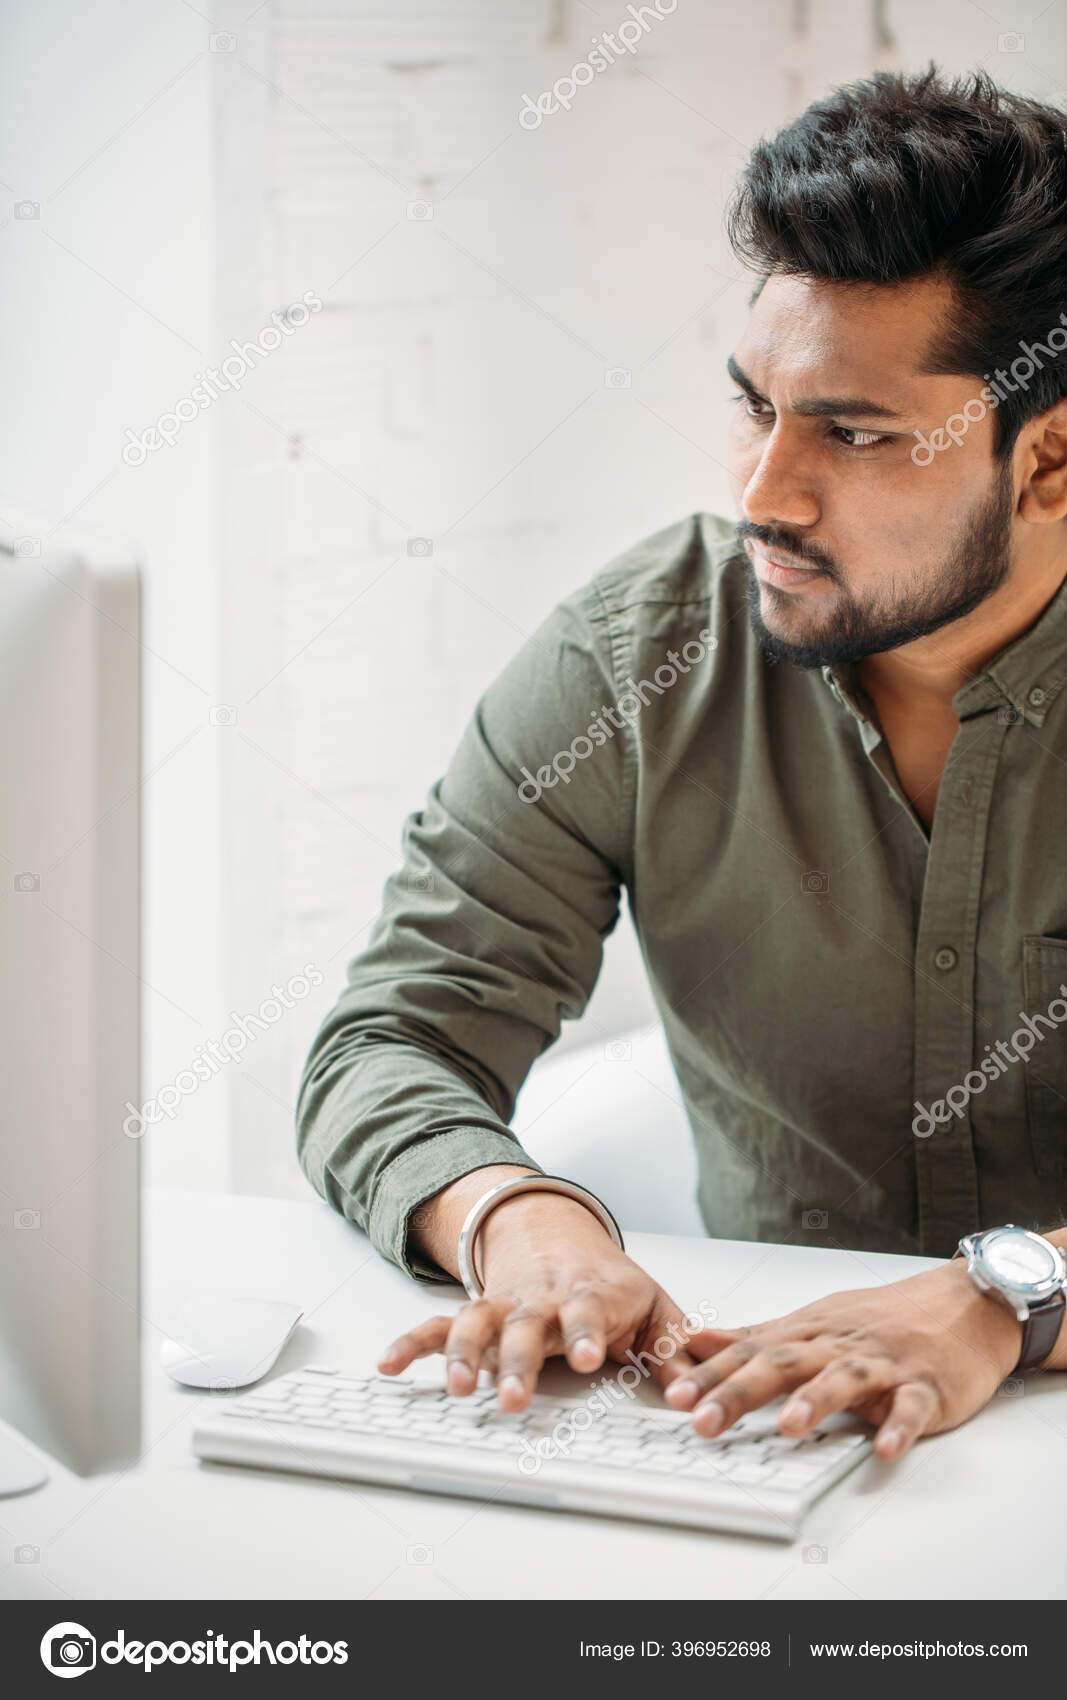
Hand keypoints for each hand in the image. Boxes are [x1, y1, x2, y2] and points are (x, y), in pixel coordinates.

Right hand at [378, 1187, 715, 1409]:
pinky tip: (390, 1362)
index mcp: (590, 1296)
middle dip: (517, 1360)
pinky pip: (439, 1326)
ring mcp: (505, 1305)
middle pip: (526, 1325)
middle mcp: (542, 1300)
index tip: (585, 1356)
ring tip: (457, 1387)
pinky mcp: (478, 1314)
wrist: (556, 1232)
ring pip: (478, 1323)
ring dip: (465, 1353)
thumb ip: (676, 1353)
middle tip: (511, 1398)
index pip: (588, 1311)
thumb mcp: (655, 1310)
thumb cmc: (611, 1284)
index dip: (585, 1332)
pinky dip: (413, 1342)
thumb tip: (692, 1397)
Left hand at [663, 1258, 1024, 1459]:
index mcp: (809, 1333)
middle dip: (741, 1391)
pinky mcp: (926, 1386)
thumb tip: (695, 1340)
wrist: (963, 1304)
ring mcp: (884, 1364)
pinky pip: (912, 1407)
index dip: (712, 1374)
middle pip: (785, 1364)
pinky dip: (900, 1426)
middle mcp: (839, 1345)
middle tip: (704, 1419)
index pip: (751, 1352)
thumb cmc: (881, 1318)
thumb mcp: (812, 1321)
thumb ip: (755, 1337)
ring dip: (817, 1402)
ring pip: (845, 1379)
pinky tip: (886, 1447)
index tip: (674, 1396)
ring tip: (788, 1427)